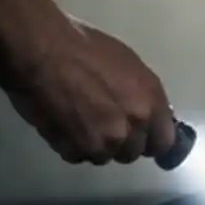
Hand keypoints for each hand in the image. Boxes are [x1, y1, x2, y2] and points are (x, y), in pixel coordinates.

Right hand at [7, 19, 175, 164]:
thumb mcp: (129, 66)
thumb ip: (143, 96)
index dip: (151, 140)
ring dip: (95, 144)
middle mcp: (133, 127)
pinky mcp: (75, 149)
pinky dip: (70, 145)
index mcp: (151, 103)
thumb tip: (149, 116)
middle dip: (120, 142)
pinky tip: (62, 123)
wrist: (40, 50)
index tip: (142, 138)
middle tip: (101, 121)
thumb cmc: (83, 47)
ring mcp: (104, 142)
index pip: (164, 143)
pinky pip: (78, 156)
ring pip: (105, 156)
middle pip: (133, 152)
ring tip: (78, 119)